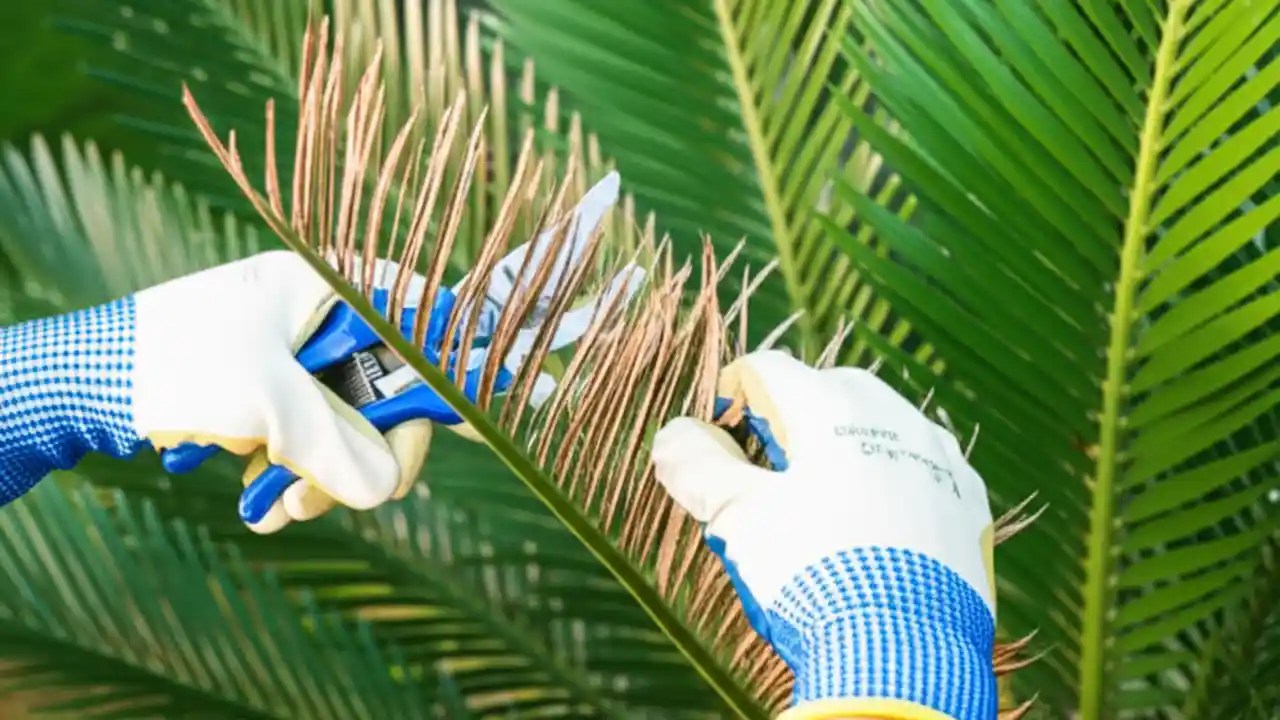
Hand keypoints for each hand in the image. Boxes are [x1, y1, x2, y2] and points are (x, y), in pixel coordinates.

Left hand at [134, 251, 435, 532]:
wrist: (80, 379)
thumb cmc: (180, 366)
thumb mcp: (273, 405)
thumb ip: (339, 449)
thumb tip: (384, 488)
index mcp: (322, 285)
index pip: (409, 325)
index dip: (428, 384)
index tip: (423, 443)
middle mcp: (307, 311)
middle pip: (372, 385)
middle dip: (356, 453)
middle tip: (346, 498)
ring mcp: (277, 347)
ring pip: (330, 416)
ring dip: (314, 473)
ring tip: (281, 511)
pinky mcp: (249, 382)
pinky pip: (290, 427)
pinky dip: (281, 468)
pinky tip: (259, 504)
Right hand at [652, 350, 996, 719]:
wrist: (902, 652)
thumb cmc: (812, 574)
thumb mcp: (736, 519)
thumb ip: (697, 465)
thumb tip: (675, 435)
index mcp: (830, 404)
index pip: (764, 370)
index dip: (730, 404)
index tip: (720, 452)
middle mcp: (892, 413)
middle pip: (823, 393)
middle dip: (789, 427)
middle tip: (767, 484)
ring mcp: (938, 456)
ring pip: (876, 430)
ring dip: (843, 454)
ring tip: (821, 513)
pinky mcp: (968, 501)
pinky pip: (919, 473)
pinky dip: (891, 488)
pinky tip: (873, 534)